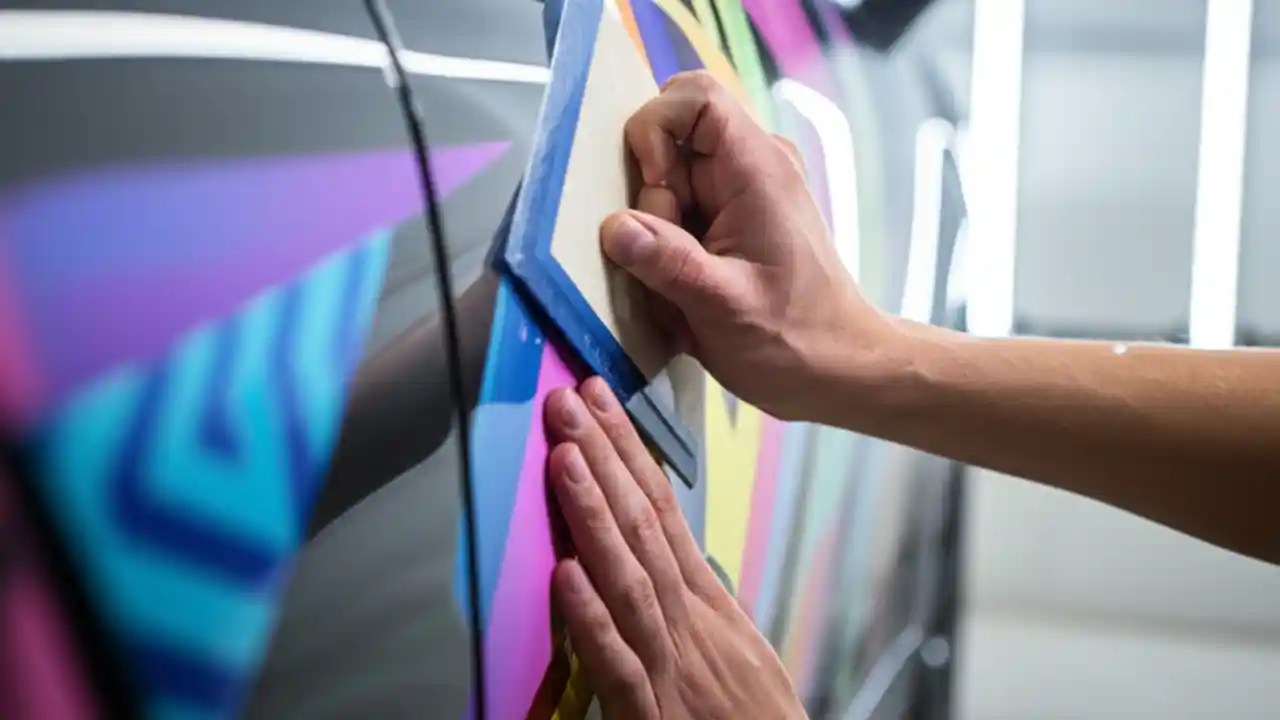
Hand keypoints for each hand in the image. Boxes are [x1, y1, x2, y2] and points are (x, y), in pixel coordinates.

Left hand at [546, 377, 805, 718]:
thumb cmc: (758, 718)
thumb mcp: (737, 644)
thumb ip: (699, 599)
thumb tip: (672, 554)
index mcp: (708, 600)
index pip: (663, 510)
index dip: (629, 452)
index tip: (603, 401)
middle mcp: (690, 622)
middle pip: (644, 527)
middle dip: (604, 459)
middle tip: (569, 402)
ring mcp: (671, 665)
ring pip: (630, 579)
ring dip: (594, 515)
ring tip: (564, 458)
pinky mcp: (651, 716)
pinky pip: (617, 663)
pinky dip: (591, 618)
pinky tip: (565, 574)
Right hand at [601, 71, 898, 421]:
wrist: (840, 369)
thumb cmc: (794, 340)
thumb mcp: (723, 307)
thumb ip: (668, 263)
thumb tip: (615, 226)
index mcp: (756, 169)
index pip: (693, 96)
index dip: (654, 130)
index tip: (653, 190)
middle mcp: (751, 167)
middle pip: (668, 147)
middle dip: (652, 203)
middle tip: (674, 262)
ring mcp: (742, 194)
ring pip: (666, 187)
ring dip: (660, 239)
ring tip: (687, 291)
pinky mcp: (733, 221)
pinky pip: (679, 216)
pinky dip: (671, 252)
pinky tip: (690, 293)